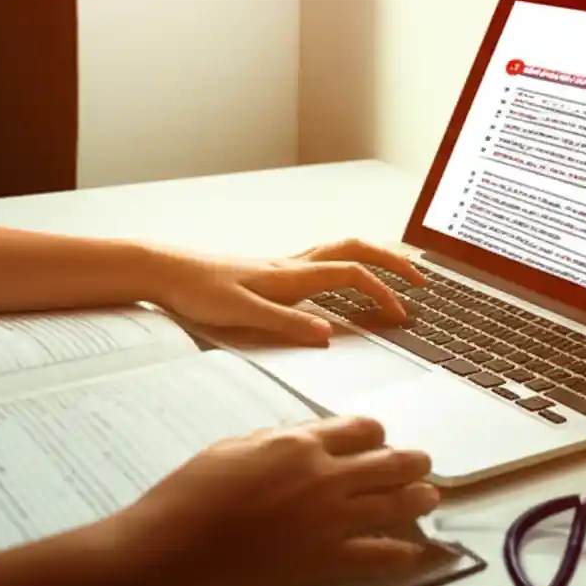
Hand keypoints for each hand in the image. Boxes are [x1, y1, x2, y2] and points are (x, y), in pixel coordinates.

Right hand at [123, 416, 439, 585]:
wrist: (175, 548)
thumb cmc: (192, 494)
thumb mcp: (233, 447)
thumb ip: (274, 441)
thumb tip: (297, 440)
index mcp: (299, 442)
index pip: (360, 429)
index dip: (375, 434)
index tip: (379, 439)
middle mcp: (325, 475)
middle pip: (391, 462)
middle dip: (412, 462)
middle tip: (422, 464)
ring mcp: (330, 519)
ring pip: (398, 503)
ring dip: (419, 498)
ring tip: (429, 497)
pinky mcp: (326, 560)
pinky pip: (380, 555)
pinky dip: (401, 554)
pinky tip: (412, 552)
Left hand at [150, 238, 427, 344]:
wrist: (164, 269)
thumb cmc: (197, 290)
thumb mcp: (241, 313)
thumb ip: (286, 323)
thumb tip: (330, 335)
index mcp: (292, 275)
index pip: (353, 275)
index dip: (384, 293)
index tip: (403, 316)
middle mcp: (293, 265)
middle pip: (356, 250)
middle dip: (394, 262)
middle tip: (421, 280)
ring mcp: (283, 265)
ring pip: (341, 250)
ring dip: (374, 257)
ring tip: (396, 272)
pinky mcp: (272, 272)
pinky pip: (323, 261)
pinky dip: (348, 264)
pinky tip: (345, 281)